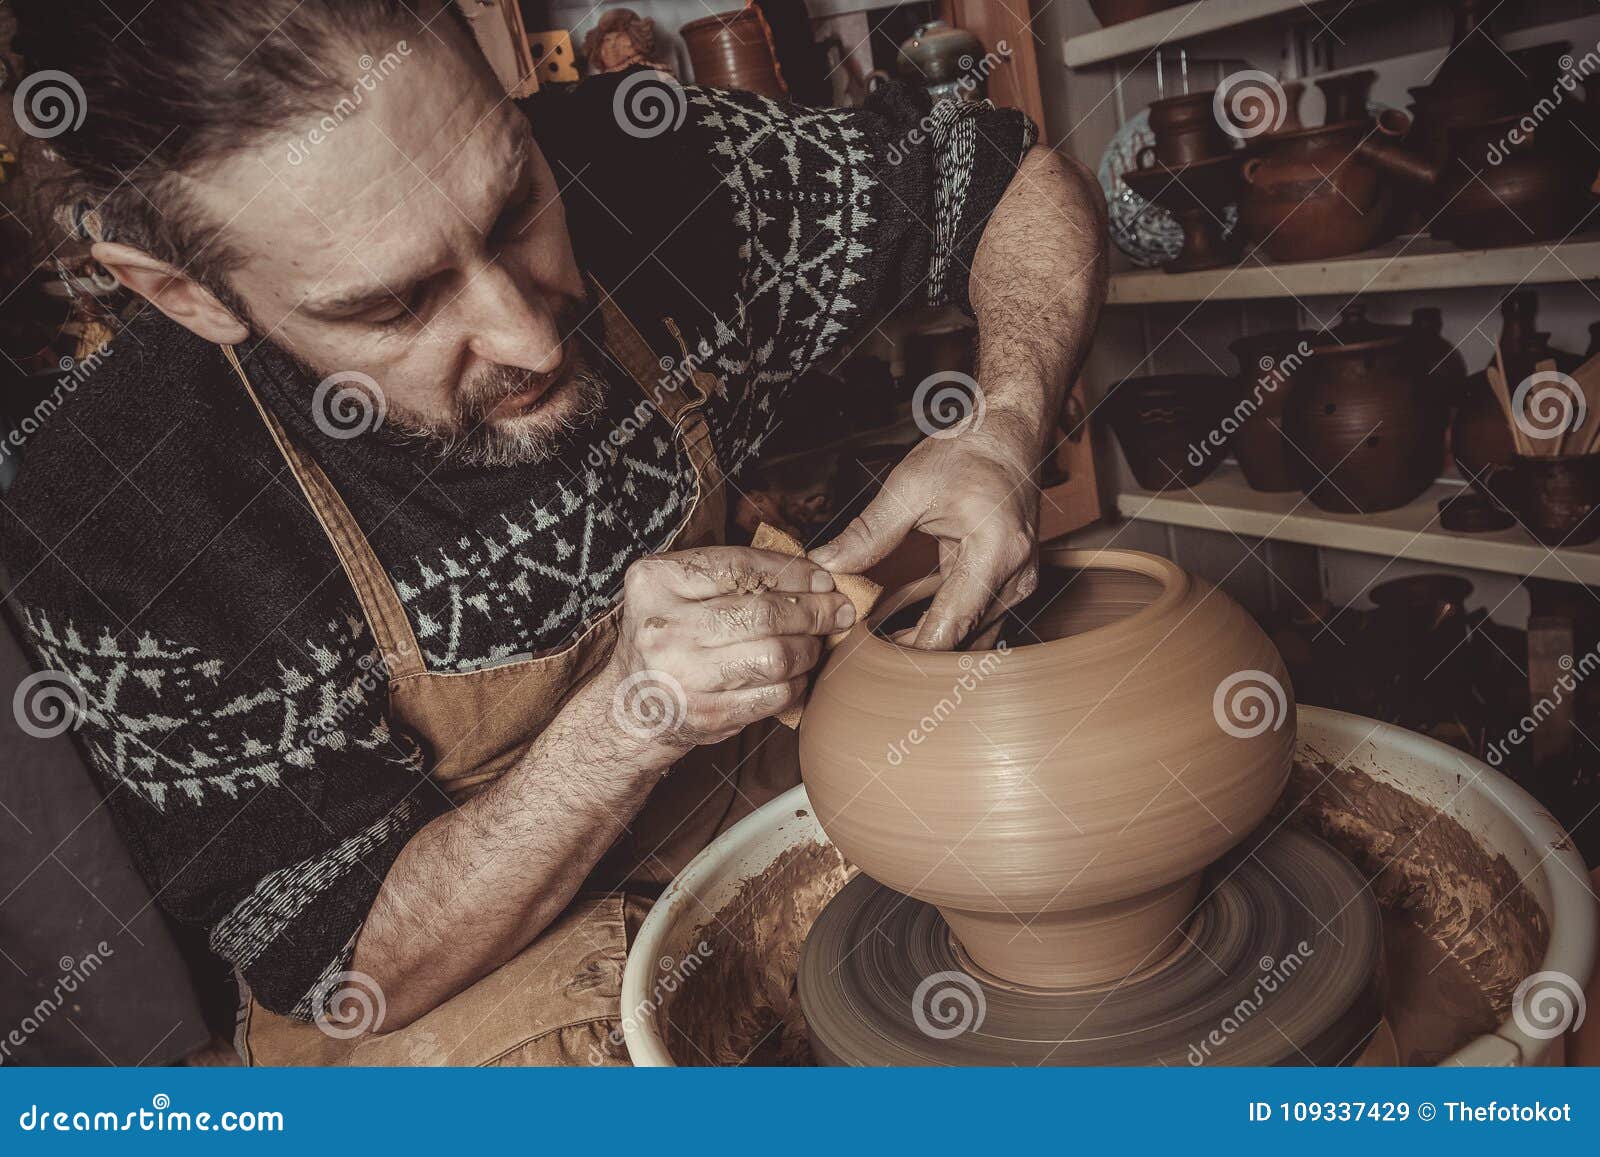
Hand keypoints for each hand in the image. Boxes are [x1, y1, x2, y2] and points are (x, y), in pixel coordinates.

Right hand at [607, 546, 853, 747]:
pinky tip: (798, 674)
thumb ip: (733, 576)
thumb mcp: (680, 591)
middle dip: (813, 611)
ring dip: (809, 649)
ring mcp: (682, 675)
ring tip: (816, 643)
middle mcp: (663, 627)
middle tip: (838, 610)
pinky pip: (774, 694)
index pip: (740, 567)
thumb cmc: (672, 636)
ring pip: (775, 656)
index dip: (792, 571)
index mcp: (655, 582)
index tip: (822, 578)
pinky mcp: (705, 714)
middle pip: (764, 613)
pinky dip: (797, 683)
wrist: (632, 704)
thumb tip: (815, 576)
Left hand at [810, 415, 1039, 650]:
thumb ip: (869, 532)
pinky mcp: (1009, 586)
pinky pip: (975, 623)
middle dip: (914, 654)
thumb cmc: (967, 453)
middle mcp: (1016, 577)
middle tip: (862, 655)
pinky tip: (905, 630)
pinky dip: (942, 629)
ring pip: (971, 640)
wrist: (1008, 436)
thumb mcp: (909, 486)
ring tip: (879, 645)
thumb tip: (826, 564)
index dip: (910, 653)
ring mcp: (1018, 585)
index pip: (951, 627)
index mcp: (996, 552)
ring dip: (929, 646)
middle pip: (962, 642)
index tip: (870, 661)